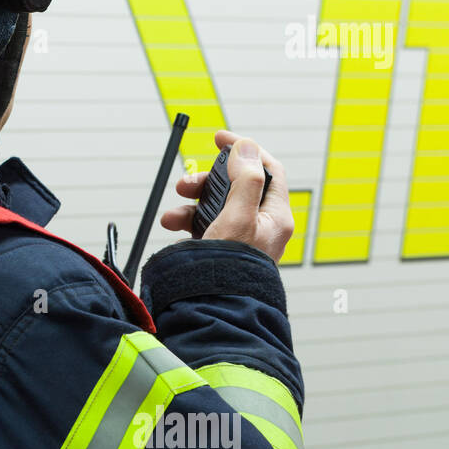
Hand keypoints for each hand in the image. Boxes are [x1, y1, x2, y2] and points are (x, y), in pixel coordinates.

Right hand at [160, 130, 294, 262]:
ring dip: (190, 203)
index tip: (219, 138)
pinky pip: (203, 225)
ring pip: (215, 205)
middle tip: (186, 182)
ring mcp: (239, 237)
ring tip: (173, 213)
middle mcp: (260, 224)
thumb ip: (245, 178)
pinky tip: (173, 226)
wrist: (216, 309)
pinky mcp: (220, 248)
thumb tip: (245, 147)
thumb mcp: (239, 216)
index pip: (267, 169)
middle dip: (207, 180)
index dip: (244, 150)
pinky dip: (185, 221)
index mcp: (275, 215)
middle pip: (236, 185)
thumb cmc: (232, 268)